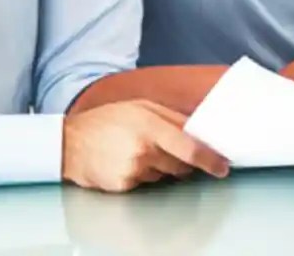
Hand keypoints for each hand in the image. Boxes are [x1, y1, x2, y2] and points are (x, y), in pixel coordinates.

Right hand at [62, 100, 229, 192]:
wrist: (70, 142)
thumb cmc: (107, 121)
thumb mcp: (141, 107)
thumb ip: (172, 117)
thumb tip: (198, 129)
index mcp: (152, 126)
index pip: (191, 149)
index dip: (211, 160)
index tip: (222, 167)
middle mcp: (144, 150)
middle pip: (181, 166)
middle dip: (182, 162)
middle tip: (165, 150)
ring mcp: (134, 170)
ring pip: (164, 175)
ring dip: (159, 167)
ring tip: (136, 151)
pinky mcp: (124, 185)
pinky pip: (146, 184)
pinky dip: (142, 176)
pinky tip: (126, 162)